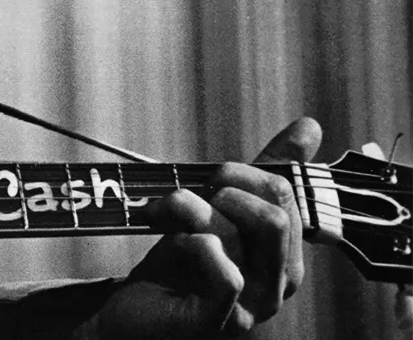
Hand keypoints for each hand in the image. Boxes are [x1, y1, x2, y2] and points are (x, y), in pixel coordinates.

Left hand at [81, 117, 321, 338]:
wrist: (136, 311)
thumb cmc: (181, 262)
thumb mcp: (220, 209)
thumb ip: (262, 173)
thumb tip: (310, 125)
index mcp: (285, 253)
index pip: (290, 194)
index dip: (245, 172)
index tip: (213, 175)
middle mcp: (278, 282)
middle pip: (275, 215)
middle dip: (224, 188)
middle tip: (189, 195)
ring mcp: (252, 306)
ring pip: (239, 235)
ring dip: (190, 210)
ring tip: (164, 217)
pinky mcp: (220, 322)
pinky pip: (225, 274)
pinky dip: (192, 244)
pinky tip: (174, 245)